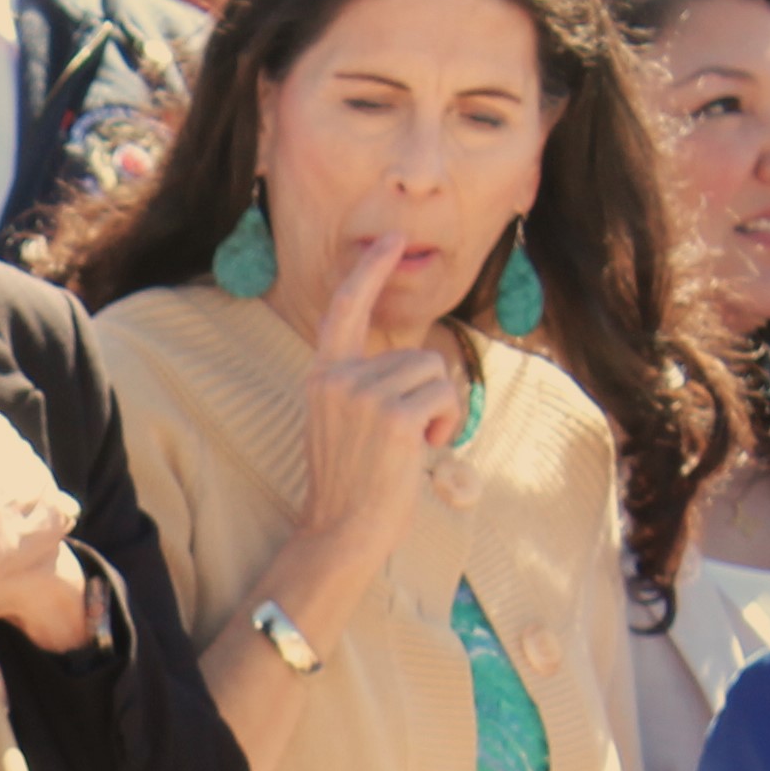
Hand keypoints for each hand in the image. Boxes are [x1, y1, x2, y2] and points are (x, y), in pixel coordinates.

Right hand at [251, 238, 469, 624]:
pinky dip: (446, 425)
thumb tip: (418, 367)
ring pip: (433, 373)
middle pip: (413, 354)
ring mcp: (364, 397)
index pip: (345, 310)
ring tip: (411, 445)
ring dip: (438, 409)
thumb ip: (366, 387)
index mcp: (323, 377)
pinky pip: (444, 397)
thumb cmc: (352, 485)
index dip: (371, 271)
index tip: (393, 239)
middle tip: (404, 437)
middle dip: (425, 392)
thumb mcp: (344, 424)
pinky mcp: (394, 418)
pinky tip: (422, 451)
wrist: (341, 531)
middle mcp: (338, 380)